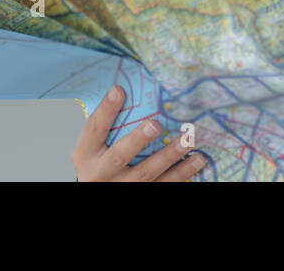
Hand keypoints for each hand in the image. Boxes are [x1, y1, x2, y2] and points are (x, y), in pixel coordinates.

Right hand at [71, 84, 207, 180]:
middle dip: (137, 140)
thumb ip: (107, 127)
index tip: (118, 90)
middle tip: (155, 124)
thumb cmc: (97, 165)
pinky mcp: (139, 194)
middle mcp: (101, 173)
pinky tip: (197, 160)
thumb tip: (126, 88)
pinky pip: (162, 185)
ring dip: (169, 156)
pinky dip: (181, 173)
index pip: (94, 129)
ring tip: (188, 141)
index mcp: (86, 155)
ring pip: (147, 173)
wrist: (97, 192)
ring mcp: (121, 187)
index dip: (105, 110)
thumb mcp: (91, 149)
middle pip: (120, 155)